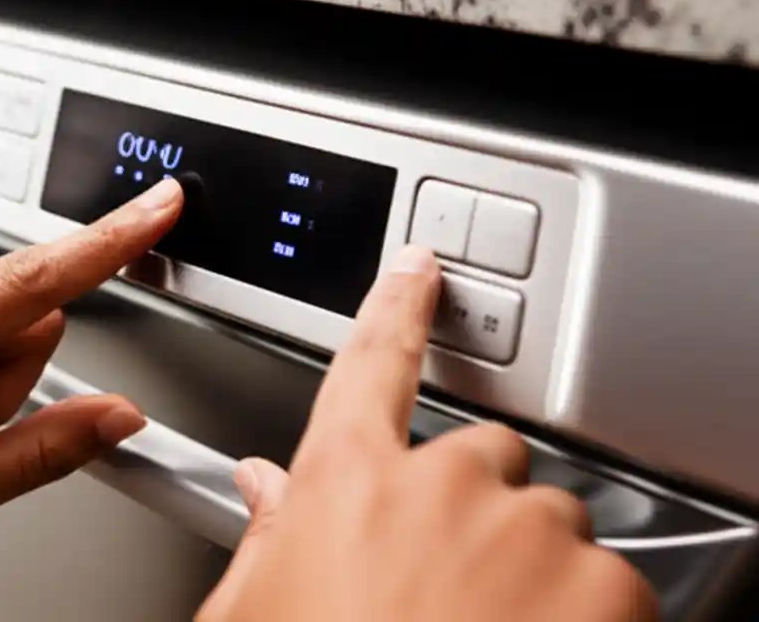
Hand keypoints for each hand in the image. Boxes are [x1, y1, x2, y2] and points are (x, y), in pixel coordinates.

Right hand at [198, 246, 657, 621]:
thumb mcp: (252, 615)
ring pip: (543, 517)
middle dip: (467, 504)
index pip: (371, 363)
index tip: (419, 271)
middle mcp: (442, 486)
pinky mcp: (605, 583)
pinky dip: (580, 613)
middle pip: (475, 455)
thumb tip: (257, 487)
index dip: (394, 309)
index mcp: (348, 483)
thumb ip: (263, 538)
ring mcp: (528, 530)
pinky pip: (604, 575)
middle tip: (442, 583)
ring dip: (523, 564)